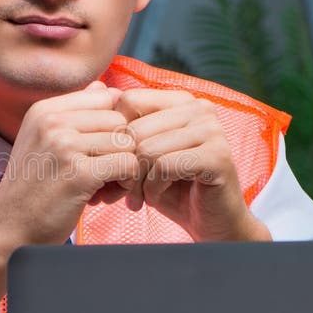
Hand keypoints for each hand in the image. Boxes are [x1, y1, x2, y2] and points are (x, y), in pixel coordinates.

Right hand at [0, 80, 138, 245]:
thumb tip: (106, 88)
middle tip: (106, 175)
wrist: (6, 233)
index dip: (111, 126)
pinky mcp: (78, 173)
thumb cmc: (30, 192)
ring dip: (125, 167)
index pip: (104, 97)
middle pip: (119, 119)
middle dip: (120, 147)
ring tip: (105, 187)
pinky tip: (107, 196)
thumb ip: (74, 116)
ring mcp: (64, 145)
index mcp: (44, 110)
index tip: (100, 152)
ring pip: (127, 142)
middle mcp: (52, 121)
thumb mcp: (42, 143)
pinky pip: (127, 164)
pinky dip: (126, 183)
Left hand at [114, 89, 269, 241]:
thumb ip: (124, 125)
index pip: (129, 101)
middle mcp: (200, 108)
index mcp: (181, 100)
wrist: (210, 223)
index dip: (116, 137)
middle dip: (126, 166)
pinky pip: (165, 166)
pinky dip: (153, 188)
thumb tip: (94, 88)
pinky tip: (156, 198)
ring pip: (148, 149)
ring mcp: (212, 130)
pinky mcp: (218, 156)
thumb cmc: (171, 188)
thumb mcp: (142, 154)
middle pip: (135, 129)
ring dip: (138, 182)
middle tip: (128, 192)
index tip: (118, 166)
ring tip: (142, 197)